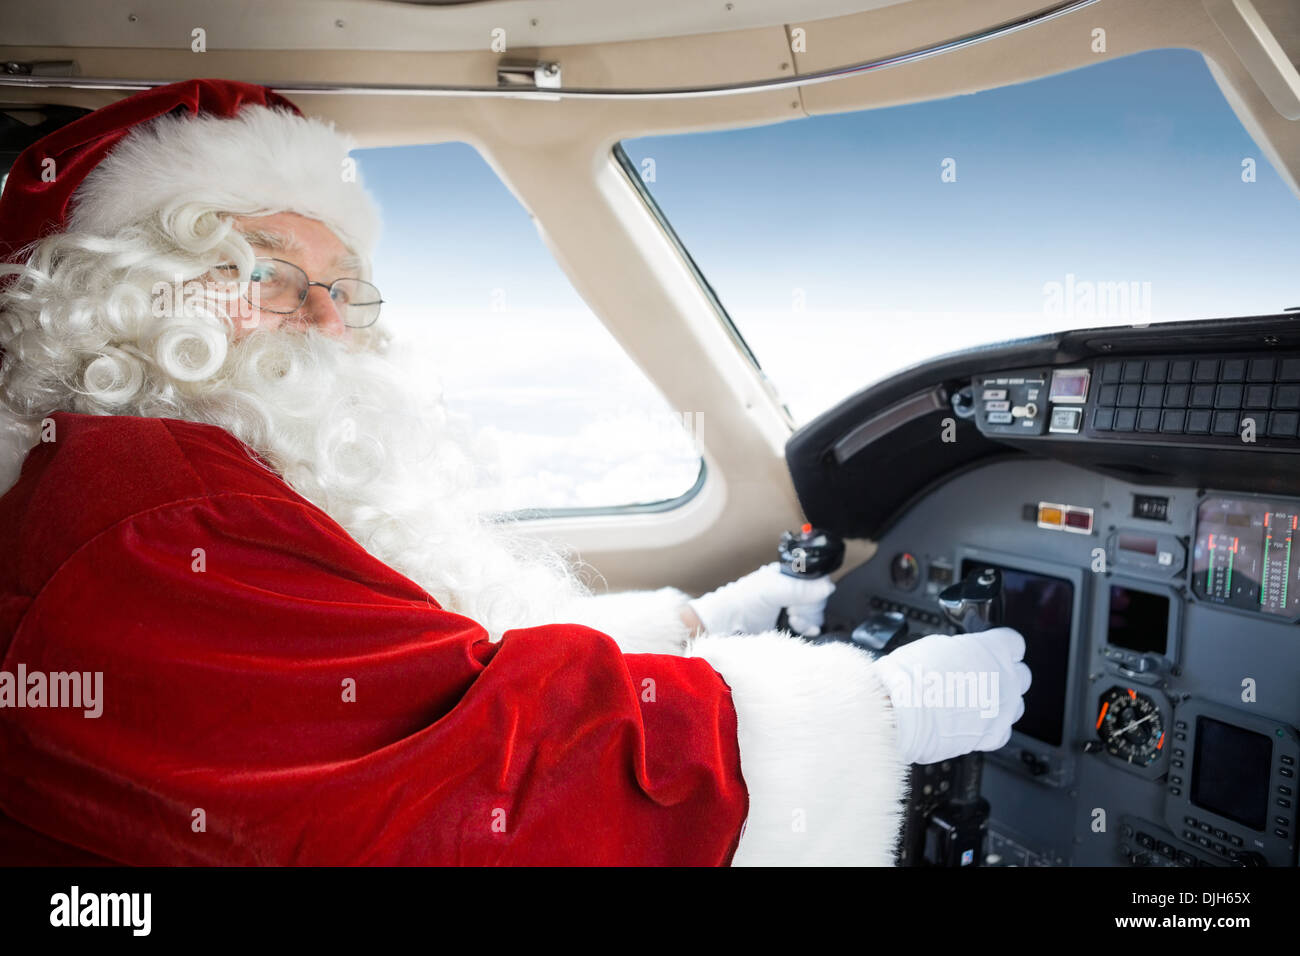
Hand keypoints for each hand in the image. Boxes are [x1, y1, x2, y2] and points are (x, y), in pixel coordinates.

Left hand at [686, 562, 835, 636]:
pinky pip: (809, 631)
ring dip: (808, 620)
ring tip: (793, 622)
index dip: (815, 591)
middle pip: (818, 600)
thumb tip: (828, 587)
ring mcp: (790, 612)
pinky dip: (808, 630)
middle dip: (810, 608)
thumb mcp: (771, 590)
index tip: (802, 601)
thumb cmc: (740, 603)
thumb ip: (799, 588)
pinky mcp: (789, 630)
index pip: (815, 581)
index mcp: (786, 577)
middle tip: (793, 612)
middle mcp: (791, 593)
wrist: (722, 629)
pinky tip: (800, 630)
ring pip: (815, 616)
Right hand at [871, 627, 1031, 765]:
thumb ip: (959, 649)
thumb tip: (960, 654)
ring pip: (1016, 704)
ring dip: (1000, 701)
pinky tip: (973, 722)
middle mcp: (1006, 680)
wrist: (902, 712)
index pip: (1014, 643)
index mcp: (994, 650)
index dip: (999, 646)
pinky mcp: (992, 736)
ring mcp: (1003, 710)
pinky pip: (1002, 730)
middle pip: (1021, 674)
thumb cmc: (913, 676)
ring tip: (974, 701)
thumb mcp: (935, 645)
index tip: (990, 649)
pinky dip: (990, 727)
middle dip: (1003, 674)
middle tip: (980, 676)